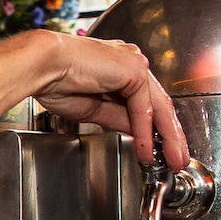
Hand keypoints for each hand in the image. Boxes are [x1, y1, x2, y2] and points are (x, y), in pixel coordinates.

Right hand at [26, 31, 189, 170]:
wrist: (43, 66)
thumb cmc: (55, 82)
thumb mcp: (93, 109)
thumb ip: (119, 119)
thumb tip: (138, 132)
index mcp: (117, 68)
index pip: (145, 101)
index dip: (153, 128)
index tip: (157, 149)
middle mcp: (129, 61)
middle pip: (159, 103)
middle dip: (169, 135)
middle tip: (176, 158)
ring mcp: (134, 63)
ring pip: (159, 105)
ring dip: (168, 135)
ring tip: (172, 158)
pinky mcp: (134, 69)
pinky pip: (144, 106)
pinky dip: (146, 130)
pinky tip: (146, 147)